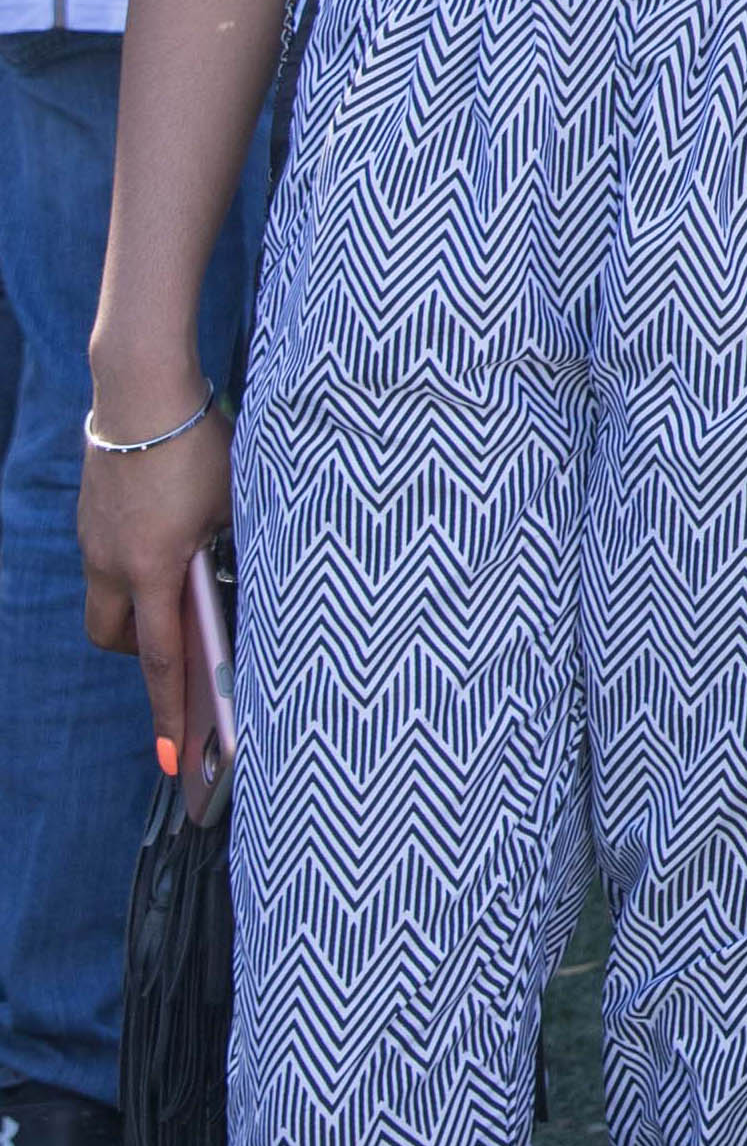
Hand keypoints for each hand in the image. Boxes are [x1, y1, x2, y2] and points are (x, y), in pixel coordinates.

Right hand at [78, 377, 231, 763]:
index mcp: (150, 569)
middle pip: (115, 638)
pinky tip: (170, 536)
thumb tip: (256, 580)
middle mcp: (111, 562)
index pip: (159, 658)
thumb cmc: (199, 444)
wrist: (141, 390)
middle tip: (183, 643)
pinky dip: (133, 568)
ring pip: (107, 599)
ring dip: (138, 607)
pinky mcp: (92, 514)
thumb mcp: (239, 501)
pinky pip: (107, 560)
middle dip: (143, 653)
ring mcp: (94, 538)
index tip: (174, 755)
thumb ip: (241, 548)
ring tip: (182, 581)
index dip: (169, 709)